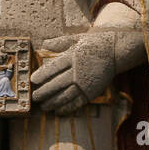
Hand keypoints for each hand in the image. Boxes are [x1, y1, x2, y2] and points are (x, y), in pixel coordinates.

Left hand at [31, 3, 145, 114]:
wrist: (114, 51)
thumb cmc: (93, 43)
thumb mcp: (76, 38)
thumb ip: (59, 42)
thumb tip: (43, 44)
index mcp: (73, 56)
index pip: (55, 67)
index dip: (43, 74)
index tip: (33, 80)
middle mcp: (79, 71)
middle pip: (59, 83)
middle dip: (45, 91)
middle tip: (34, 97)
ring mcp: (86, 82)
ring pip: (67, 95)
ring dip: (54, 102)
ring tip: (44, 107)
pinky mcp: (92, 91)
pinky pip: (78, 102)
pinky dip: (68, 107)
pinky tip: (59, 111)